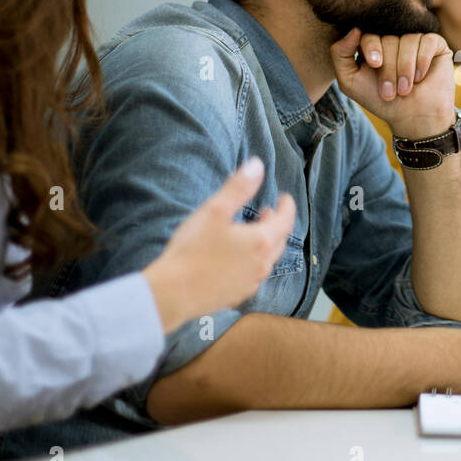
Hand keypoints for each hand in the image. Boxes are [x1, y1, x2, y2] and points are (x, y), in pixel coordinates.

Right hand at [143, 157, 294, 333]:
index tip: (285, 197)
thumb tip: (257, 166)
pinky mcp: (237, 295)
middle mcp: (262, 265)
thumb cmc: (192, 250)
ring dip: (266, 243)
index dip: (288, 207)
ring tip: (254, 232)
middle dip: (277, 224)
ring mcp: (251, 283)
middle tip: (269, 212)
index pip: (286, 221)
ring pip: (268, 259)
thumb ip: (238, 188)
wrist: (173, 294)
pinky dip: (254, 261)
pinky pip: (254, 275)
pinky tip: (238, 258)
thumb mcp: (215, 211)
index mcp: (261, 241)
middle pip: (279, 240)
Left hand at [331, 27, 455, 138]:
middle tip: (391, 91)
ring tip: (406, 89)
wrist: (412, 117)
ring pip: (407, 40)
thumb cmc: (381, 101)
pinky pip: (427, 40)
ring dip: (405, 69)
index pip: (368, 34)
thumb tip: (354, 29)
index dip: (371, 48)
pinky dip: (422, 61)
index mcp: (373, 45)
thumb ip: (340, 54)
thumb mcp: (350, 82)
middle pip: (388, 39)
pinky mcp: (434, 44)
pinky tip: (421, 77)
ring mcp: (414, 40)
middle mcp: (393, 39)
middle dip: (388, 68)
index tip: (374, 65)